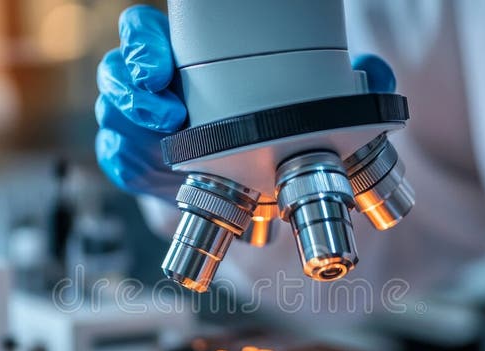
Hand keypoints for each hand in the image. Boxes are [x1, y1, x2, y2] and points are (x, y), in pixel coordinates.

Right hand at [96, 5, 396, 199]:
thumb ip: (336, 83)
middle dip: (131, 88)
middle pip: (118, 71)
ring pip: (112, 113)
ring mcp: (138, 126)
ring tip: (164, 139)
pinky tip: (150, 171)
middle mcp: (154, 86)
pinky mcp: (134, 163)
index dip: (142, 42)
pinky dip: (127, 164)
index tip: (160, 64)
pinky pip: (115, 159)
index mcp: (182, 56)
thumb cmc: (266, 130)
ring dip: (130, 126)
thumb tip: (373, 74)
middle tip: (164, 111)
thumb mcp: (301, 102)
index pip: (144, 31)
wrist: (251, 186)